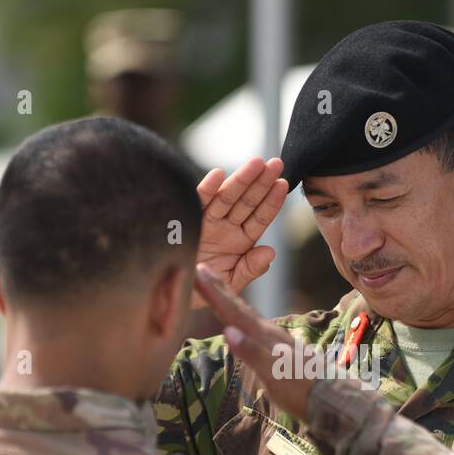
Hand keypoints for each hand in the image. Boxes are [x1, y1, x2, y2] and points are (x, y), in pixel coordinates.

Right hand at [192, 157, 288, 307]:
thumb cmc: (202, 289)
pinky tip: (219, 174)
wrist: (170, 291)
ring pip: (227, 196)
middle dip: (262, 182)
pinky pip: (198, 201)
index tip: (283, 185)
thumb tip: (271, 252)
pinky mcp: (187, 219)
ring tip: (258, 163)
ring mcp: (207, 220)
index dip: (272, 202)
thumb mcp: (230, 282)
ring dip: (242, 179)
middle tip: (277, 163)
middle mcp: (226, 227)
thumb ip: (251, 269)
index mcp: (240, 241)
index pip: (260, 218)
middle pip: (247, 202)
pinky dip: (207, 188)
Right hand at [194, 263, 315, 419]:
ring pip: (248, 314)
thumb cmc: (301, 391)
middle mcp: (271, 333)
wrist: (333, 399)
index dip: (214, 293)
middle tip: (201, 267)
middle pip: (240, 307)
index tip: (198, 271)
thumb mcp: (274, 374)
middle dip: (219, 288)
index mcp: (265, 337)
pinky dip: (243, 317)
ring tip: (216, 286)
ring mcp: (278, 340)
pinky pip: (256, 326)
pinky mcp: (282, 349)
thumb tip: (228, 331)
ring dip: (230, 299)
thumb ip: (252, 352)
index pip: (234, 311)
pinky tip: (241, 321)